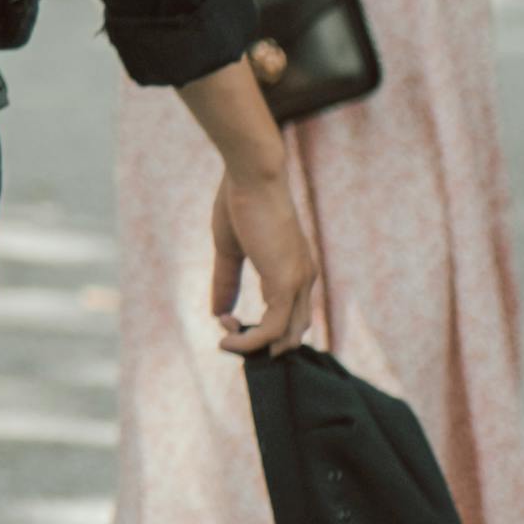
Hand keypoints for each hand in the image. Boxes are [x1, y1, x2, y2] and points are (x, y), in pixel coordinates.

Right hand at [210, 151, 320, 356]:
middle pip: (291, 332)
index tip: (227, 320)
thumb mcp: (230, 250)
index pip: (289, 315)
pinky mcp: (286, 285)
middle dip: (259, 344)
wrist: (253, 176)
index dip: (260, 329)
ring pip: (284, 337)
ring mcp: (298, 283)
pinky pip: (271, 330)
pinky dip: (249, 342)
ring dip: (252, 347)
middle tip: (227, 335)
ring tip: (224, 341)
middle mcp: (304, 279)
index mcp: (296, 269)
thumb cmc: (241, 203)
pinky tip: (226, 337)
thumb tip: (219, 313)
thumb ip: (227, 282)